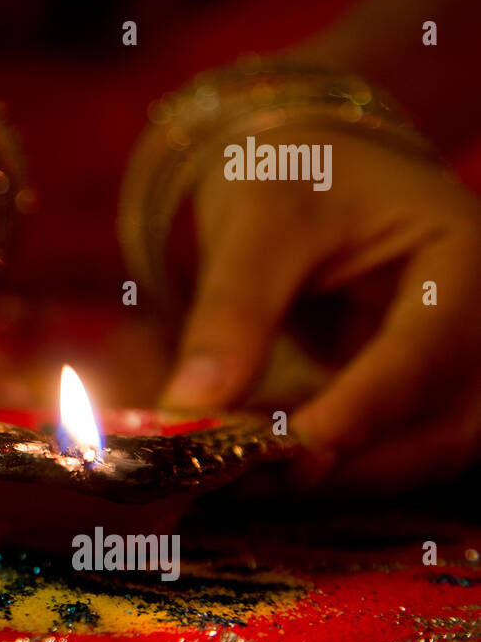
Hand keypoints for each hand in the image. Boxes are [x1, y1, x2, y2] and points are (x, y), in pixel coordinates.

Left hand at [162, 128, 480, 487]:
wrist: (301, 162)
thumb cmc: (291, 171)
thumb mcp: (258, 222)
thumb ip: (232, 311)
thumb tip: (189, 408)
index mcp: (463, 257)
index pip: (426, 349)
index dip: (365, 409)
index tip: (298, 451)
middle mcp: (480, 321)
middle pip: (443, 423)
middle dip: (350, 460)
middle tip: (250, 479)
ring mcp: (453, 364)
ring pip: (420, 451)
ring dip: (336, 475)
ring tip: (239, 478)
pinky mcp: (413, 394)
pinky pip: (384, 447)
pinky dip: (324, 464)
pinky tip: (255, 469)